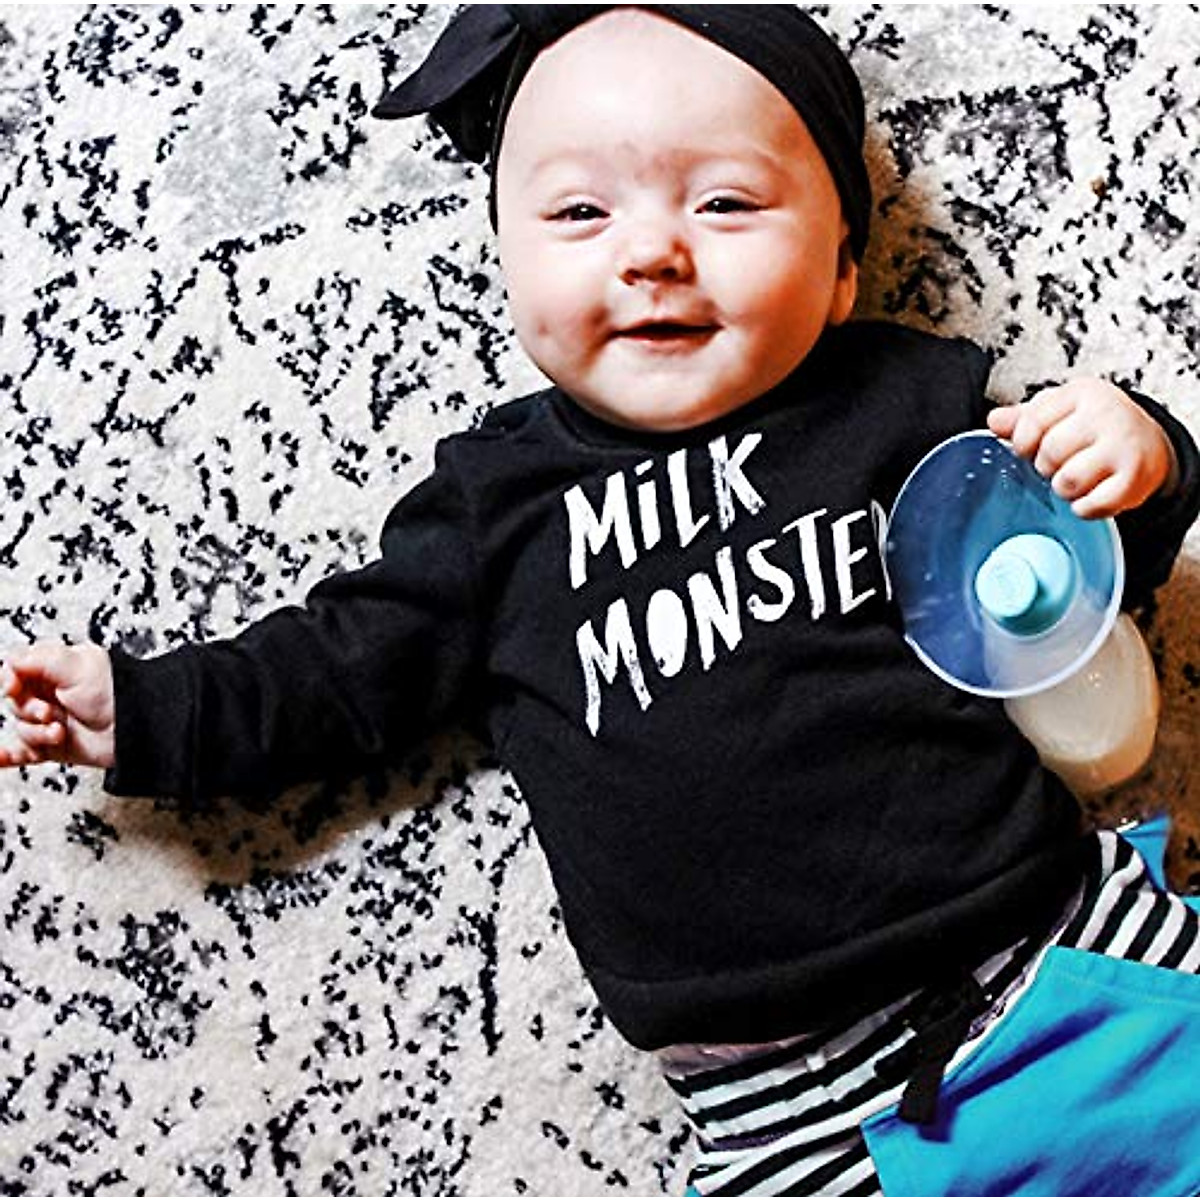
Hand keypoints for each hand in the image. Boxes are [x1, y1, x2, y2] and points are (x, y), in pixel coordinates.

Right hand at [0, 643, 115, 769]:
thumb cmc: (118, 692)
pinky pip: (23, 752)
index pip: (16, 670)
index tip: (13, 685)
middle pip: (15, 701)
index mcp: (56, 669)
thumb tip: (10, 660)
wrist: (139, 728)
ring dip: (36, 733)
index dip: (10, 679)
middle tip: (48, 712)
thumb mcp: (78, 666)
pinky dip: (6, 756)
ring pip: (22, 728)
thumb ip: (40, 659)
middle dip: (28, 708)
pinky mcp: (55, 745)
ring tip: (59, 731)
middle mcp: (52, 694)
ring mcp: (52, 721)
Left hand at [986, 379, 1172, 518]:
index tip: (1031, 448)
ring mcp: (1123, 446)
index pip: (1031, 422)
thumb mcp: (1060, 411)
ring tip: (1076, 478)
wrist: (1147, 442)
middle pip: (1049, 453)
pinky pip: (1092, 505)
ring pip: (1068, 481)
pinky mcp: (1134, 478)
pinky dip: (1084, 508)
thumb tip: (994, 421)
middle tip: (1061, 464)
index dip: (1023, 443)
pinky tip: (1091, 494)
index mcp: (1081, 393)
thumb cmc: (1095, 427)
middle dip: (1046, 467)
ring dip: (1064, 489)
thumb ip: (1024, 418)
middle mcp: (1105, 415)